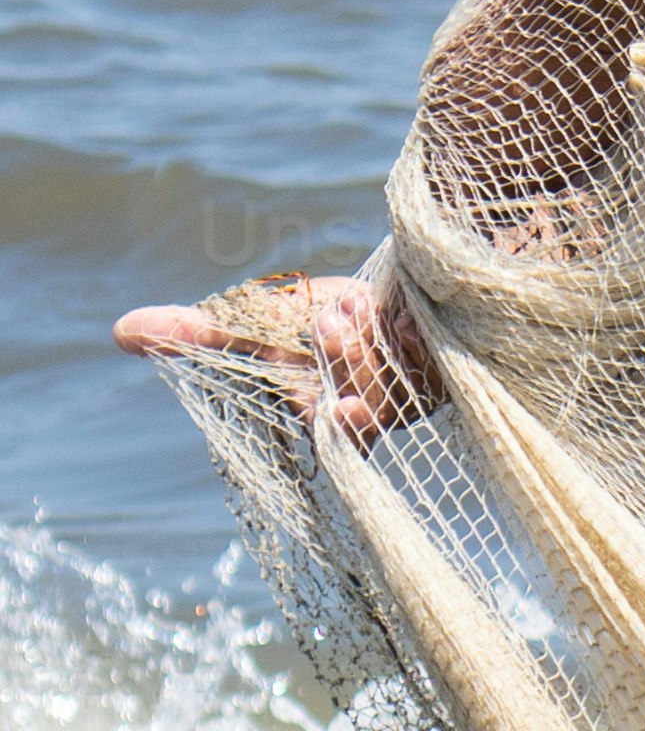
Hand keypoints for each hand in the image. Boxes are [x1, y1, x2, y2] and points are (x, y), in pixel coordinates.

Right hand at [117, 270, 440, 441]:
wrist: (384, 295)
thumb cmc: (318, 322)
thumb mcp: (257, 322)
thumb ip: (195, 332)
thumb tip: (119, 330)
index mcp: (325, 414)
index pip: (334, 435)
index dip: (340, 425)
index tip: (339, 413)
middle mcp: (369, 410)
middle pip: (367, 407)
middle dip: (347, 361)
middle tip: (329, 319)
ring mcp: (409, 388)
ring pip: (397, 381)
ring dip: (372, 340)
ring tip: (353, 303)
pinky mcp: (439, 363)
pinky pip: (431, 356)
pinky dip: (414, 335)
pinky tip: (406, 319)